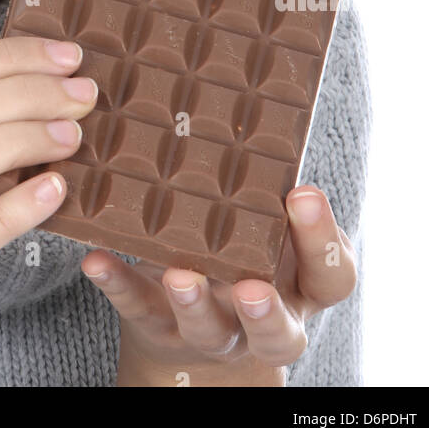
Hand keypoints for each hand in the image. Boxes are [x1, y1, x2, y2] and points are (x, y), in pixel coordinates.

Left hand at [80, 186, 355, 385]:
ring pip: (209, 330)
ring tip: (180, 275)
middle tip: (252, 286)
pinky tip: (97, 258)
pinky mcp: (156, 326)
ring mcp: (210, 332)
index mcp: (300, 286)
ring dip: (195, 303)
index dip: (322, 241)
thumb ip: (266, 189)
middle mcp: (260, 317)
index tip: (303, 192)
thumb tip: (247, 95)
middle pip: (277, 332)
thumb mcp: (264, 227)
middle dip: (264, 309)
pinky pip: (137, 308)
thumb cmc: (239, 251)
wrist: (192, 332)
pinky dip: (118, 284)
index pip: (331, 276)